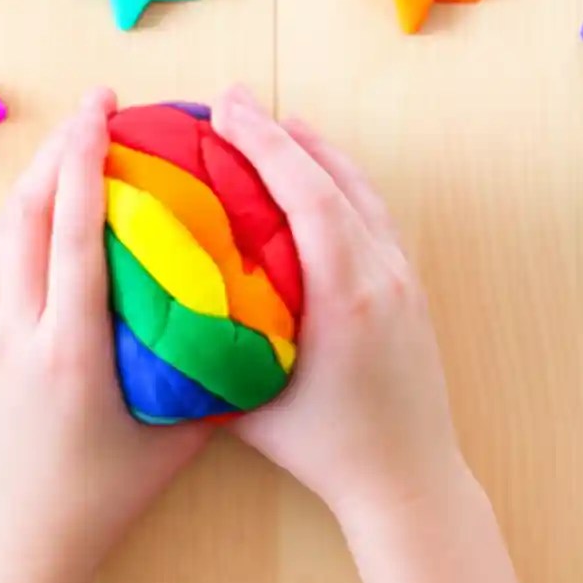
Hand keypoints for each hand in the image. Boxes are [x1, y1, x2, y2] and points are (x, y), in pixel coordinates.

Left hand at [0, 88, 211, 559]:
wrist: (23, 533)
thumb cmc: (105, 493)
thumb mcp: (172, 434)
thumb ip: (203, 373)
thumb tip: (245, 316)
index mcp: (70, 351)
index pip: (72, 234)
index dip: (85, 163)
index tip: (103, 112)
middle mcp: (20, 332)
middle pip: (28, 215)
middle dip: (59, 149)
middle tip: (97, 106)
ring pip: (5, 232)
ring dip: (38, 179)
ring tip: (75, 143)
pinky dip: (24, 219)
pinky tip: (51, 205)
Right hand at [211, 86, 460, 519]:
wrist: (409, 482)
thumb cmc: (330, 452)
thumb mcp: (255, 401)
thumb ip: (219, 350)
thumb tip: (172, 303)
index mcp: (347, 294)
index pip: (304, 195)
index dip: (263, 144)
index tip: (226, 107)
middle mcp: (383, 274)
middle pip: (333, 179)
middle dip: (281, 135)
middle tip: (234, 101)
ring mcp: (403, 279)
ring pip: (362, 192)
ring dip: (318, 153)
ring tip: (278, 125)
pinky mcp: (410, 291)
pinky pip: (375, 216)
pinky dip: (344, 185)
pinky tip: (322, 181)